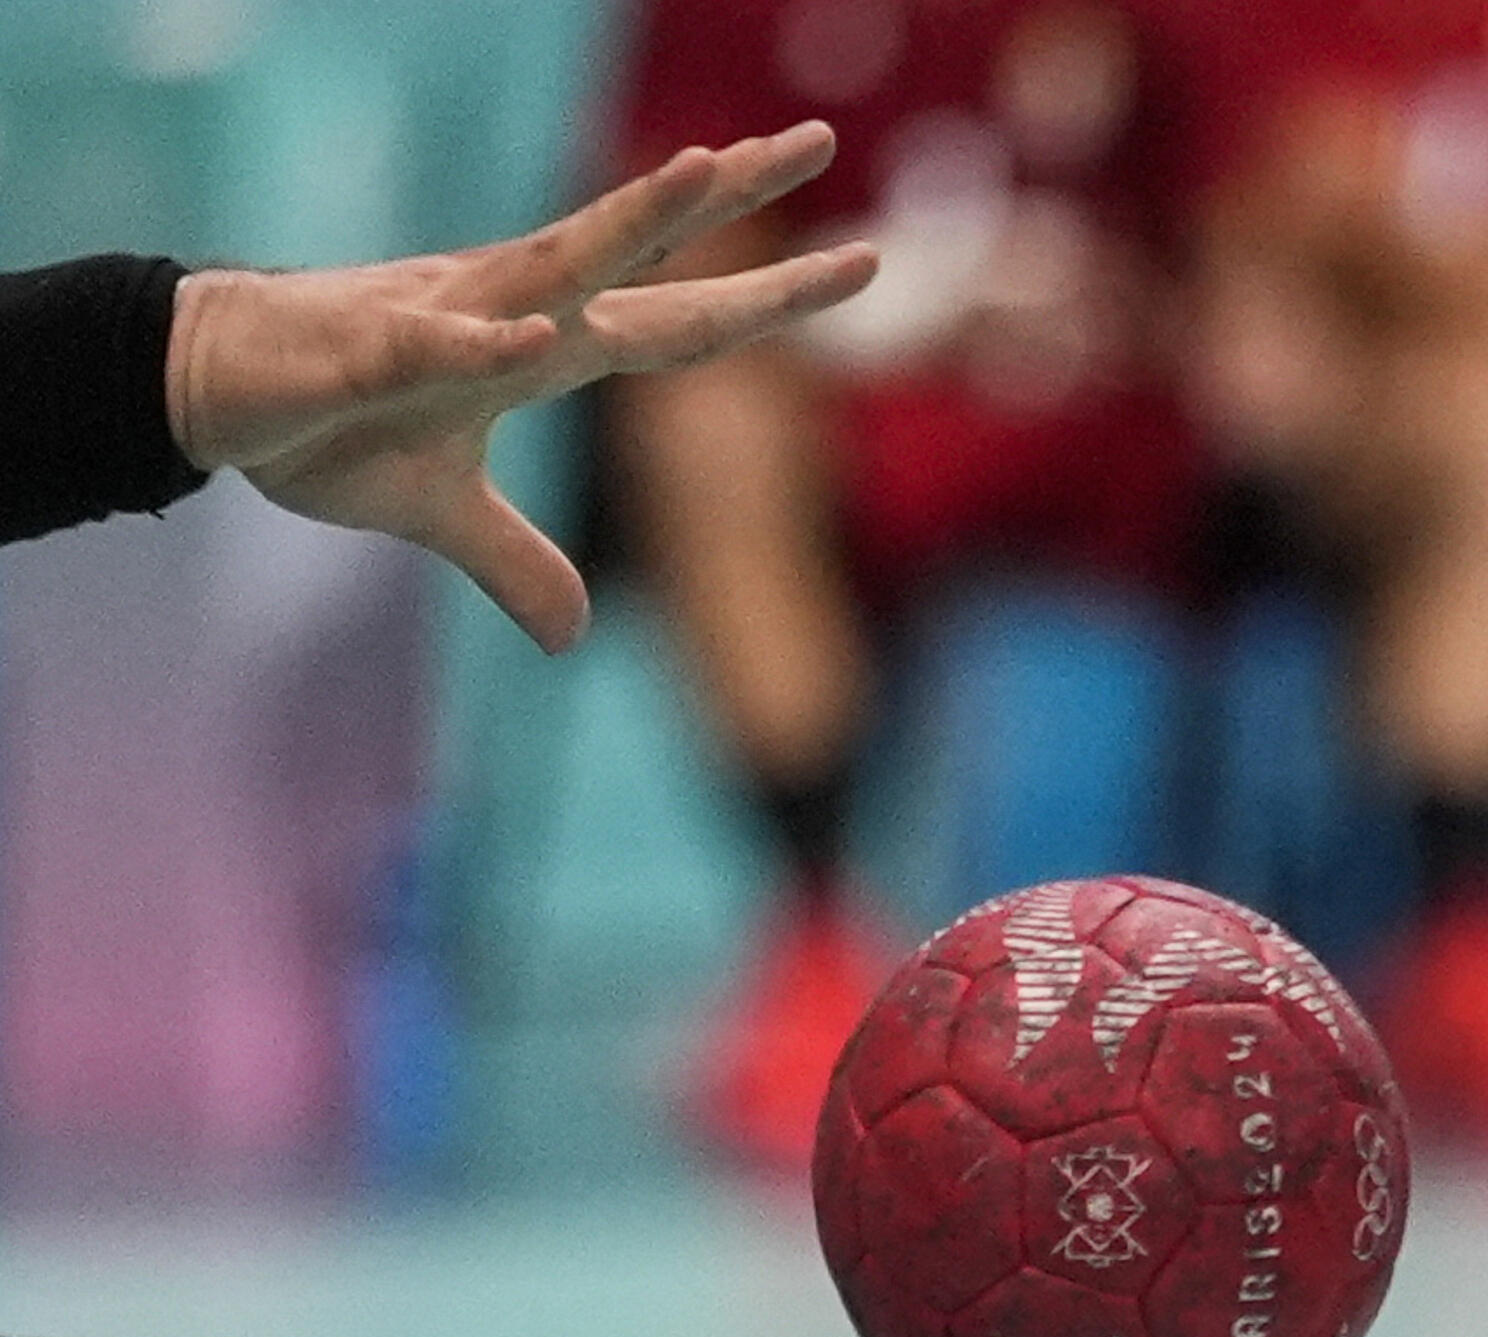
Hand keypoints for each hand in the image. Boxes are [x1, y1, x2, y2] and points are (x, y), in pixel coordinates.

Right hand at [164, 122, 876, 652]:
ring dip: (632, 218)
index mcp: (549, 350)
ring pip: (558, 260)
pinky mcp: (371, 350)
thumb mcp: (444, 515)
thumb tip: (572, 637)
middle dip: (733, 197)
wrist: (212, 394)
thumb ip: (518, 563)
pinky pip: (436, 345)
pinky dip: (484, 344)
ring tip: (707, 164)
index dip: (773, 297)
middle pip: (647, 255)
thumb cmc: (328, 428)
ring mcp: (450, 319)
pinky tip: (534, 336)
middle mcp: (519, 314)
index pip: (685, 321)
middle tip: (818, 136)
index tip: (863, 260)